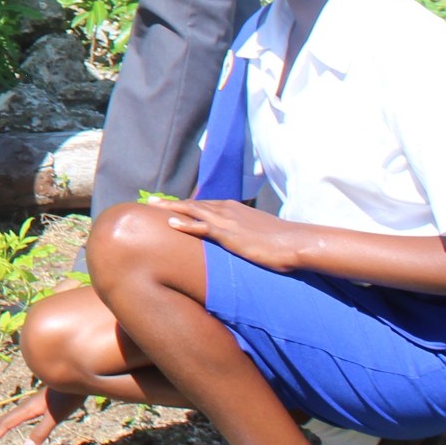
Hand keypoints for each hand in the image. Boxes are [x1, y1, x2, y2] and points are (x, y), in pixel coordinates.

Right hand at [0, 386, 85, 444]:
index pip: (5, 425)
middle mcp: (26, 406)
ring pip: (10, 417)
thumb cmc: (68, 396)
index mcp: (28, 409)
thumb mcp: (55, 416)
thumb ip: (42, 431)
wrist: (77, 375)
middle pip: (4, 421)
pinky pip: (17, 415)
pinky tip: (13, 424)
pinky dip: (9, 423)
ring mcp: (32, 404)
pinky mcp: (38, 404)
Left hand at [160, 198, 303, 271]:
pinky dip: (185, 224)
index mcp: (233, 209)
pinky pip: (203, 227)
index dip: (184, 205)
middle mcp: (227, 210)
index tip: (167, 205)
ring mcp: (227, 220)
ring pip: (192, 211)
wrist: (295, 242)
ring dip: (171, 209)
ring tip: (151, 208)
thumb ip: (244, 232)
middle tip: (150, 202)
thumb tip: (240, 239)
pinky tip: (170, 224)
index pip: (203, 204)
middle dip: (170, 203)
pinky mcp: (230, 234)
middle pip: (192, 204)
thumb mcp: (257, 232)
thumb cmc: (280, 241)